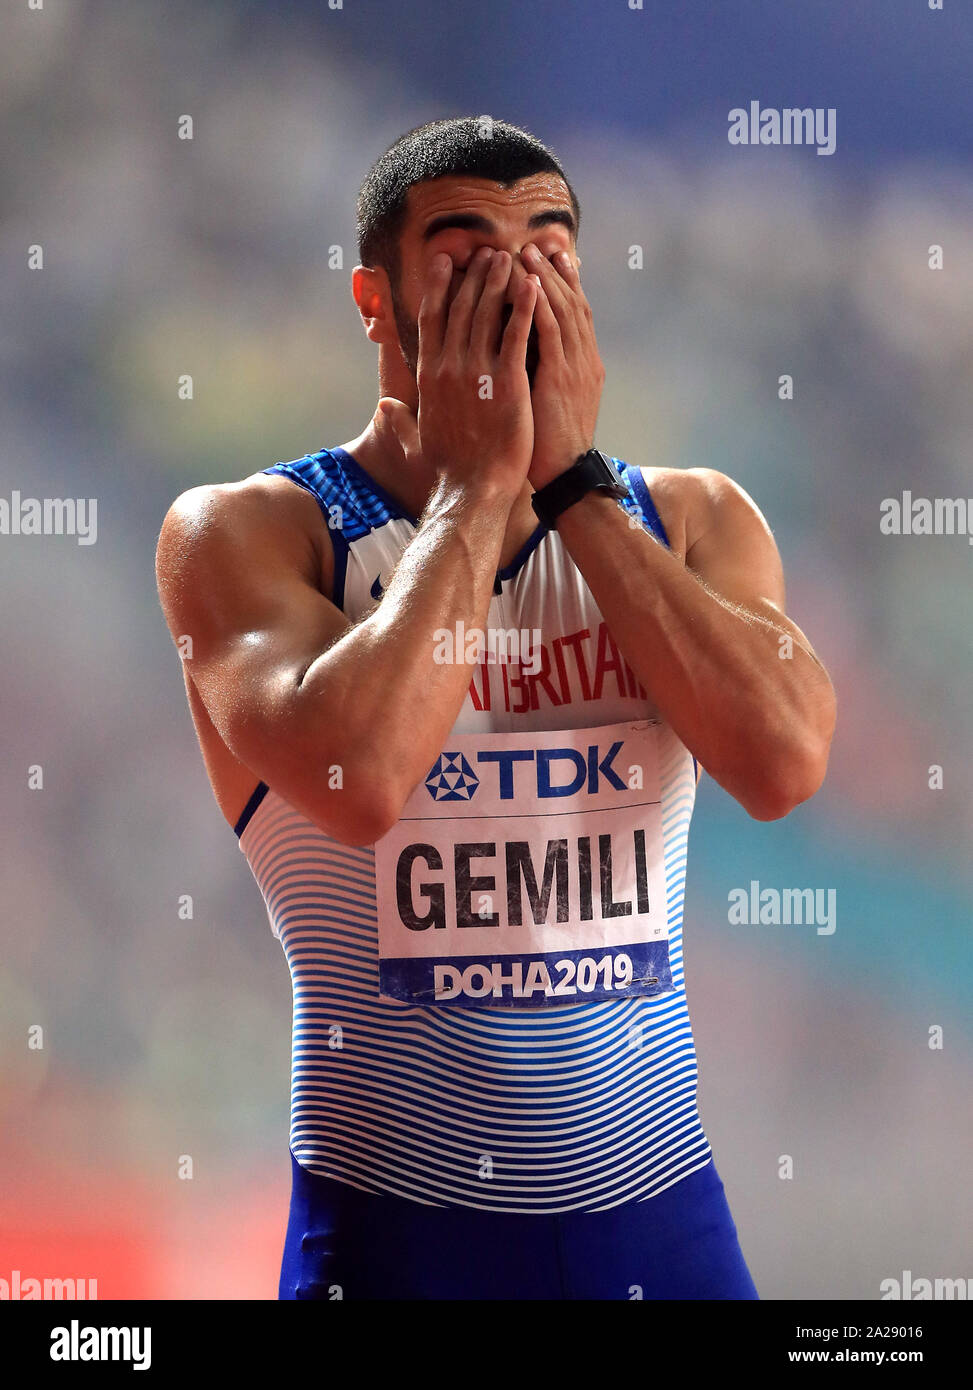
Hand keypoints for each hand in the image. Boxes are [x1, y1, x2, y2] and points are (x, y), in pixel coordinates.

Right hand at [380, 247, 538, 501]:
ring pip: (488, 314)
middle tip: (486, 250)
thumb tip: (385, 408)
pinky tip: (534, 286)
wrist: (473, 488)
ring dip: (498, 281)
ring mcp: (479, 373)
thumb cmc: (448, 468)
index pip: (431, 319)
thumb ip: (399, 419)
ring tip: (509, 257)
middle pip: (461, 308)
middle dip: (474, 275)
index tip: (446, 261)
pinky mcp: (508, 383)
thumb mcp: (416, 439)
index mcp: (429, 376)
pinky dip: (525, 307)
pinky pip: (517, 335)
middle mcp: (450, 367)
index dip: (438, 286)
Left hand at [521, 245, 605, 490]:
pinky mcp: (559, 378)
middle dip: (554, 272)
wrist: (566, 477)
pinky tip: (525, 283)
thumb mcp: (554, 405)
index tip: (550, 260)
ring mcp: (574, 367)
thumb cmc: (552, 447)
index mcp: (584, 366)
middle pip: (571, 304)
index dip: (564, 285)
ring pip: (560, 311)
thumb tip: (529, 356)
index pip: (575, 315)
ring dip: (543, 278)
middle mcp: (584, 360)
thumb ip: (547, 376)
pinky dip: (537, 304)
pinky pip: (548, 332)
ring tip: (526, 253)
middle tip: (537, 244)